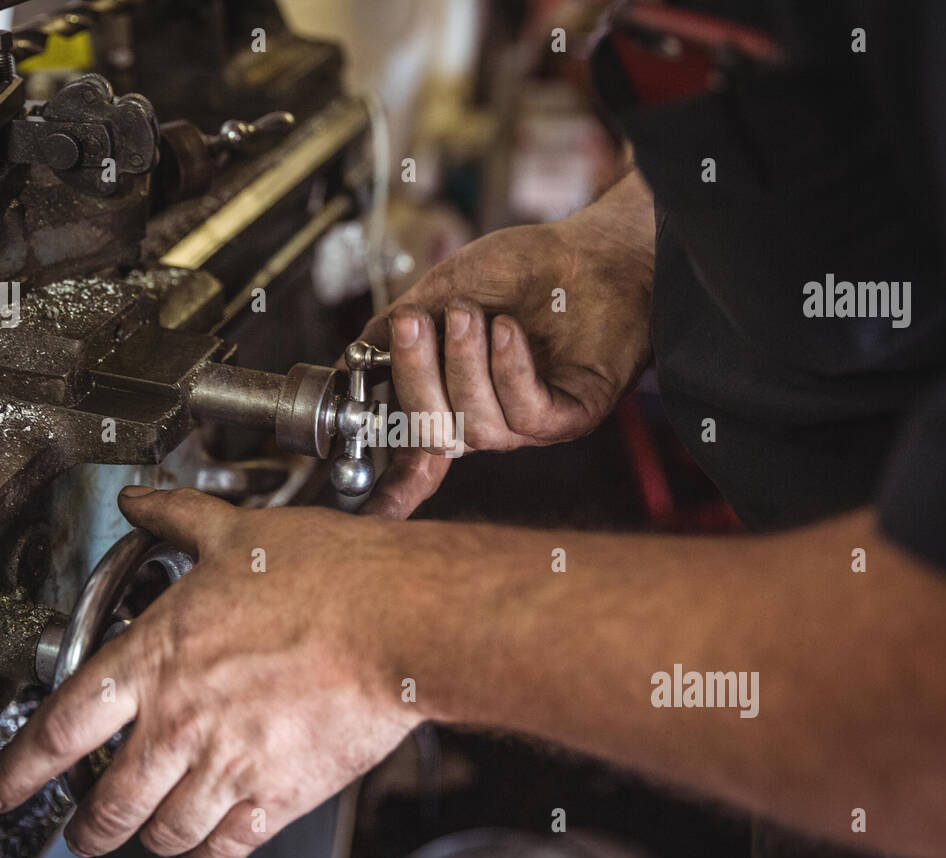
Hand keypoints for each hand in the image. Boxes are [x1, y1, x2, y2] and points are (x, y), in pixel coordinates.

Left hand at [0, 487, 435, 857]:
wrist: (398, 619)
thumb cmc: (329, 576)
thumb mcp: (239, 533)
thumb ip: (179, 518)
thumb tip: (142, 498)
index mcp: (159, 658)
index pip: (60, 730)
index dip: (16, 771)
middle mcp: (181, 722)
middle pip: (106, 802)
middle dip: (83, 828)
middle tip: (79, 833)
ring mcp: (228, 766)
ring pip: (162, 832)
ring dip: (145, 841)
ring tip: (143, 839)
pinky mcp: (279, 795)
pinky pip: (224, 849)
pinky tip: (203, 850)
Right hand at [357, 171, 654, 517]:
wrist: (592, 252)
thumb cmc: (521, 273)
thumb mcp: (443, 292)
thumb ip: (398, 328)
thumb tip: (353, 360)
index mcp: (450, 398)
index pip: (416, 456)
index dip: (391, 490)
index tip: (366, 517)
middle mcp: (487, 421)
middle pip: (434, 434)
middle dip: (416, 378)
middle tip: (414, 323)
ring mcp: (528, 424)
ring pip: (477, 426)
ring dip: (465, 365)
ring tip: (472, 314)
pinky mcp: (572, 416)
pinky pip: (527, 413)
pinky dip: (510, 369)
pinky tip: (508, 331)